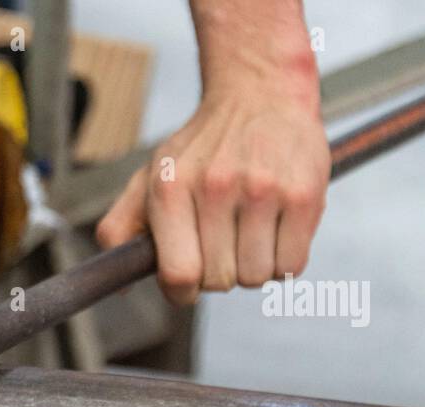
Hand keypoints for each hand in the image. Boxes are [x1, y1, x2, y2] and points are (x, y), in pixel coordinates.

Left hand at [97, 61, 328, 304]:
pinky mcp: (304, 195)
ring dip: (253, 267)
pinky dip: (284, 260)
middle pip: (219, 281)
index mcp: (170, 190)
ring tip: (249, 233)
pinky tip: (275, 231)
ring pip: (256, 278)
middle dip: (219, 274)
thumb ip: (120, 229)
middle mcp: (215, 187)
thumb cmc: (199, 151)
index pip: (178, 275)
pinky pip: (291, 266)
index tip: (187, 282)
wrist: (259, 95)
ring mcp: (263, 190)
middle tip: (222, 242)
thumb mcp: (147, 178)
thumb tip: (122, 284)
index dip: (182, 292)